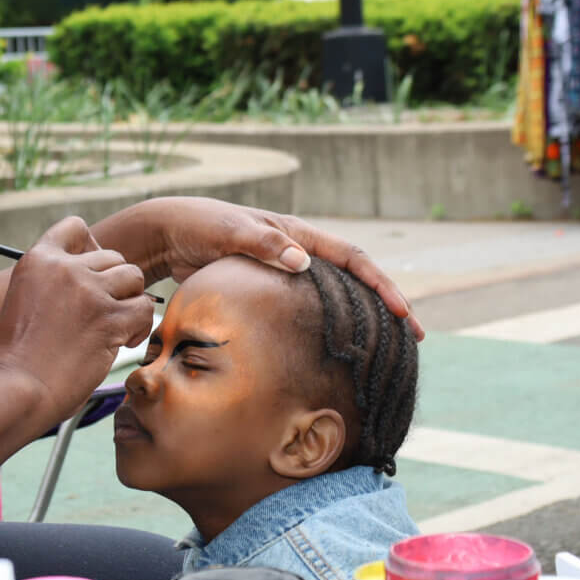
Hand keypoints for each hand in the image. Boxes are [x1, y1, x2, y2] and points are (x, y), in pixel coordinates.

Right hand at [0, 216, 155, 427]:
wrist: (16, 388)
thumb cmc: (16, 356)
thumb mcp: (23, 301)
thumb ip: (53, 283)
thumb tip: (91, 279)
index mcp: (37, 259)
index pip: (76, 227)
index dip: (91, 249)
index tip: (90, 275)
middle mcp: (65, 268)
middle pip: (113, 257)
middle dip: (114, 285)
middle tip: (103, 314)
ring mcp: (90, 292)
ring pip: (134, 278)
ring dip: (130, 302)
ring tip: (114, 328)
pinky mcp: (110, 319)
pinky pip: (145, 308)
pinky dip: (139, 326)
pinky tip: (120, 343)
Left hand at [118, 197, 424, 340]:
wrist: (166, 235)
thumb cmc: (197, 226)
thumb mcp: (228, 231)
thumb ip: (262, 243)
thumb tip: (302, 262)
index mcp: (296, 234)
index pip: (351, 258)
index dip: (380, 285)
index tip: (402, 313)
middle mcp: (297, 252)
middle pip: (354, 280)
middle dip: (386, 306)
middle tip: (414, 338)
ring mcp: (284, 272)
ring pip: (334, 298)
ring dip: (361, 320)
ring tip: (384, 352)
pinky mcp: (268, 290)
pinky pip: (308, 309)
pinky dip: (327, 327)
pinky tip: (332, 352)